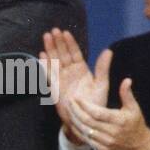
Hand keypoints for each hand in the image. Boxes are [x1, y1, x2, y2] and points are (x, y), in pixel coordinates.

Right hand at [40, 28, 105, 144]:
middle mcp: (70, 72)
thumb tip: (108, 51)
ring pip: (54, 61)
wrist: (85, 119)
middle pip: (62, 54)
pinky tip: (41, 56)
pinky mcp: (55, 87)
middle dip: (57, 42)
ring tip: (46, 37)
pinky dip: (45, 65)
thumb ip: (102, 67)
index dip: (70, 43)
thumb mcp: (102, 84)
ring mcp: (61, 79)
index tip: (65, 33)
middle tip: (53, 31)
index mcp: (82, 70)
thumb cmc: (95, 103)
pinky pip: (49, 74)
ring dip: (50, 49)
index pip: (75, 53)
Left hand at [68, 76, 149, 149]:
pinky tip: (73, 123)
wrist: (139, 145)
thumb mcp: (134, 108)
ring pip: (85, 130)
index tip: (77, 98)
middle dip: (76, 111)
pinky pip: (86, 140)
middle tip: (69, 102)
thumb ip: (127, 94)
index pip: (97, 113)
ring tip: (69, 110)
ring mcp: (106, 142)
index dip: (85, 105)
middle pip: (88, 121)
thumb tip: (126, 80)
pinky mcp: (102, 149)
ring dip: (74, 120)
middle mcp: (112, 132)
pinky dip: (78, 131)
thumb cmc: (135, 123)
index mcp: (119, 120)